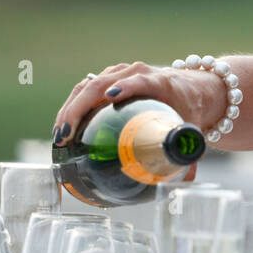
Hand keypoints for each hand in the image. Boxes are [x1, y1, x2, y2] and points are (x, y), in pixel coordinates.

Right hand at [51, 61, 226, 145]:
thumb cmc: (190, 107)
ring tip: (61, 135)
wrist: (191, 88)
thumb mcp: (192, 126)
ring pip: (88, 86)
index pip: (140, 80)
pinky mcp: (110, 78)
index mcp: (159, 82)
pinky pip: (86, 89)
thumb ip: (188, 151)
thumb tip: (186, 180)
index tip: (112, 96)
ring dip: (70, 109)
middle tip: (66, 135)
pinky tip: (65, 127)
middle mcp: (136, 73)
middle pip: (102, 84)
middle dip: (79, 108)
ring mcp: (120, 73)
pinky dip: (73, 106)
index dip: (127, 86)